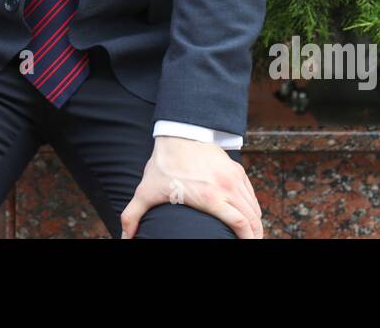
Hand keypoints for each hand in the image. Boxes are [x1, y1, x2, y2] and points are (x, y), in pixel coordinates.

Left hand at [120, 136, 262, 238]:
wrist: (179, 133)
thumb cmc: (164, 163)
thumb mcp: (146, 191)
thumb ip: (133, 216)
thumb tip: (124, 237)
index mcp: (210, 197)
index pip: (241, 223)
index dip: (248, 239)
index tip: (247, 246)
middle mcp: (226, 187)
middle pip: (253, 219)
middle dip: (255, 235)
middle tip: (251, 244)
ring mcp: (233, 178)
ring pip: (254, 207)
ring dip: (256, 224)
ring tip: (252, 236)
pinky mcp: (236, 170)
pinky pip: (251, 195)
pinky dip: (253, 209)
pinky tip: (249, 217)